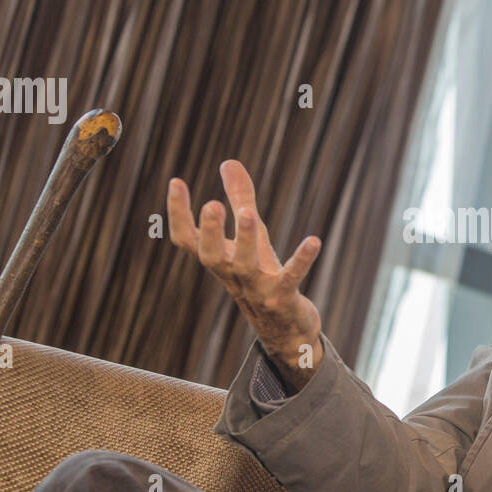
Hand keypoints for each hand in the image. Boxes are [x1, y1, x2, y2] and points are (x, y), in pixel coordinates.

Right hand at [167, 160, 323, 388]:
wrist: (283, 329)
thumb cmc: (262, 275)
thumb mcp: (251, 236)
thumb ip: (240, 197)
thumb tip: (229, 162)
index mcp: (219, 260)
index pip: (188, 239)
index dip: (179, 213)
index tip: (177, 182)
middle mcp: (232, 275)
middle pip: (211, 256)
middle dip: (210, 231)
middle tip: (212, 204)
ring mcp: (256, 289)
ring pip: (246, 266)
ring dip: (247, 239)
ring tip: (249, 213)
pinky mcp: (282, 298)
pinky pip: (291, 278)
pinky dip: (301, 260)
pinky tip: (314, 240)